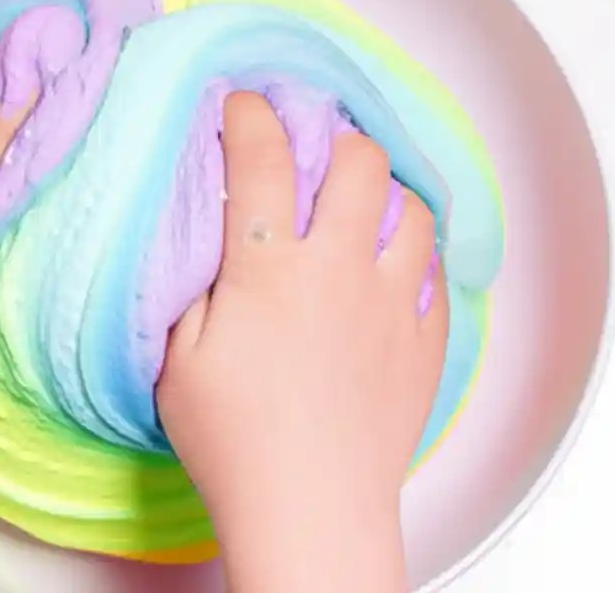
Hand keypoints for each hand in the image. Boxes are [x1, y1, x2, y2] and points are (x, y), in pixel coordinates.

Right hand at [156, 92, 448, 591]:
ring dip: (385, 192)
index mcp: (269, 269)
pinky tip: (394, 260)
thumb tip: (204, 237)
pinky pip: (435, 270)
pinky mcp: (424, 338)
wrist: (312, 509)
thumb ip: (190, 288)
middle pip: (358, 162)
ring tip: (363, 202)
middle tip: (315, 149)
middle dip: (334, 137)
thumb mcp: (178, 362)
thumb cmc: (236, 444)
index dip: (250, 116)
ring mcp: (391, 302)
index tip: (243, 105)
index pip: (262, 158)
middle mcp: (338, 269)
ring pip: (411, 208)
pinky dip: (415, 251)